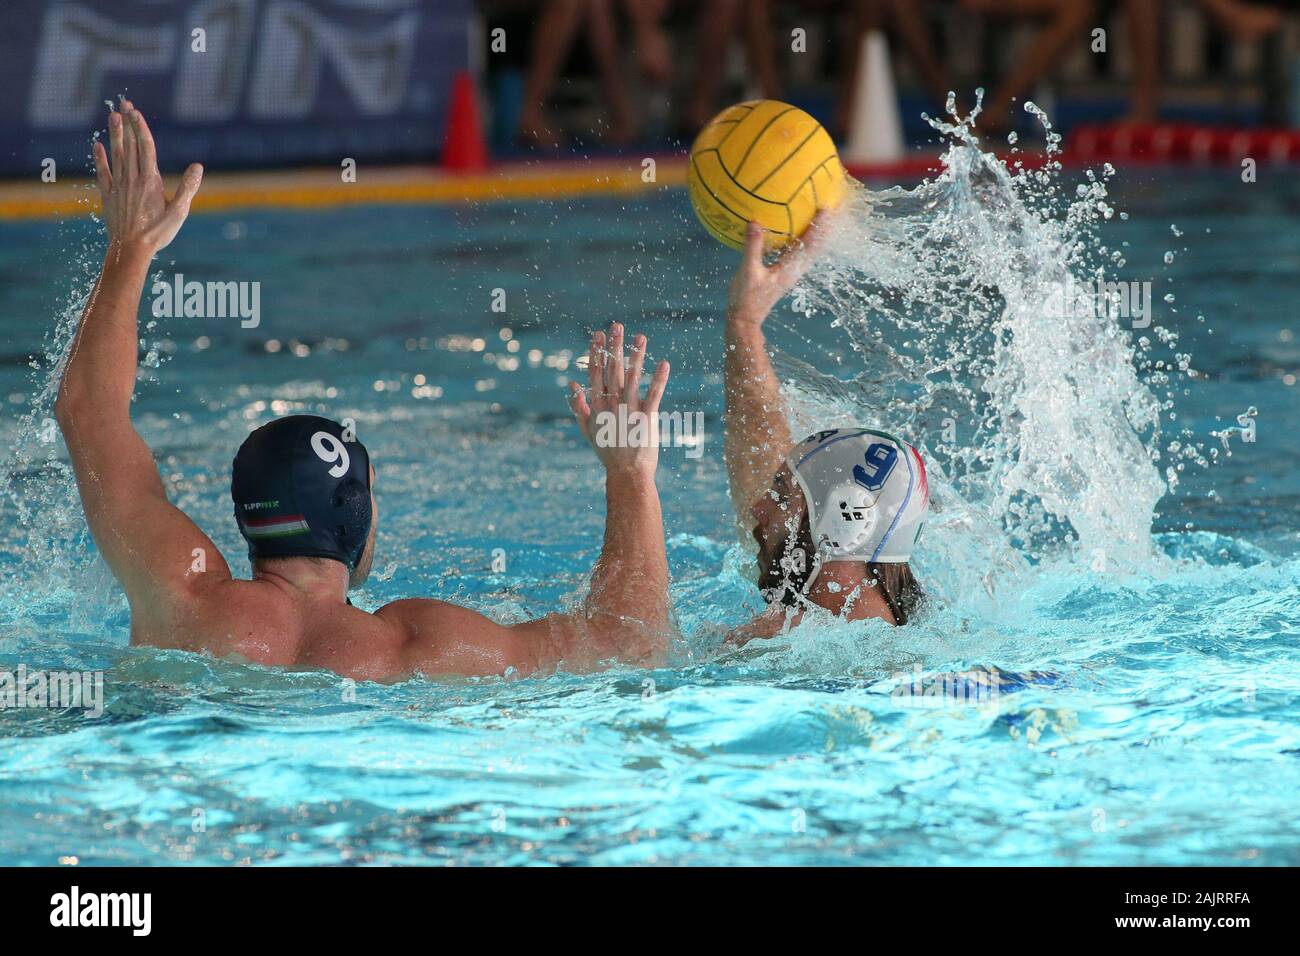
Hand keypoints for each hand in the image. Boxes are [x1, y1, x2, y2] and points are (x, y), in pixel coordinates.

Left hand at [93, 99, 202, 253]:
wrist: (131, 249)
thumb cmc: (158, 233)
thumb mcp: (179, 212)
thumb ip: (188, 187)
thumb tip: (198, 167)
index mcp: (151, 181)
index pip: (146, 147)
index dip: (140, 127)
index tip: (135, 111)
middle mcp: (133, 179)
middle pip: (130, 146)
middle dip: (127, 124)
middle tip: (124, 104)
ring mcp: (119, 186)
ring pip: (116, 155)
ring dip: (114, 135)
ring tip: (112, 116)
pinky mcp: (109, 195)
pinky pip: (103, 172)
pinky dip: (100, 157)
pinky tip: (97, 145)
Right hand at [569, 323, 669, 477]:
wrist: (626, 474)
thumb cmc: (608, 453)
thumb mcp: (588, 431)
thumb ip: (579, 407)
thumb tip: (573, 384)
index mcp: (597, 407)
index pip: (596, 375)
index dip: (597, 354)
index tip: (598, 335)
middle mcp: (612, 406)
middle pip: (613, 371)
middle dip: (614, 348)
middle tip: (617, 326)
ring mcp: (629, 412)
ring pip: (632, 379)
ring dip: (636, 357)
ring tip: (641, 337)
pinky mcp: (647, 420)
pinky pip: (653, 396)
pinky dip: (658, 380)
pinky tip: (663, 363)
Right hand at [726, 214, 826, 328]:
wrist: (745, 318)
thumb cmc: (746, 298)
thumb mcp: (748, 271)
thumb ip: (753, 246)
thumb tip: (755, 222)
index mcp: (790, 268)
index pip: (810, 243)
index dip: (819, 226)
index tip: (827, 208)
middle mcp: (796, 269)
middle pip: (817, 246)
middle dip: (825, 228)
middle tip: (832, 208)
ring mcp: (792, 272)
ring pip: (811, 250)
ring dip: (818, 234)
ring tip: (822, 217)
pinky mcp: (786, 273)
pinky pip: (800, 253)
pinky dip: (805, 241)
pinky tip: (799, 231)